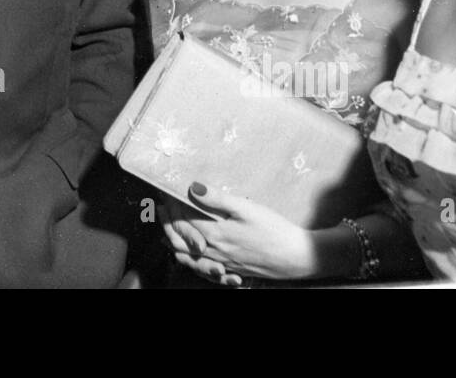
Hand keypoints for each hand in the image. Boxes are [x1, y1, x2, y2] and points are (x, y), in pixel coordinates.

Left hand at [167, 182, 317, 282]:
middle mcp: (213, 251)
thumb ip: (217, 198)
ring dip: (174, 239)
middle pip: (179, 239)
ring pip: (187, 255)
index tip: (165, 191)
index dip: (172, 205)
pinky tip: (190, 248)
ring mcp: (221, 262)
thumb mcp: (246, 208)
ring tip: (167, 226)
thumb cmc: (274, 230)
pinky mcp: (230, 268)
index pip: (182, 219)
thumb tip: (192, 187)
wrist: (297, 257)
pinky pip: (200, 266)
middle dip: (166, 222)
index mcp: (215, 234)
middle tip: (159, 207)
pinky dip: (188, 256)